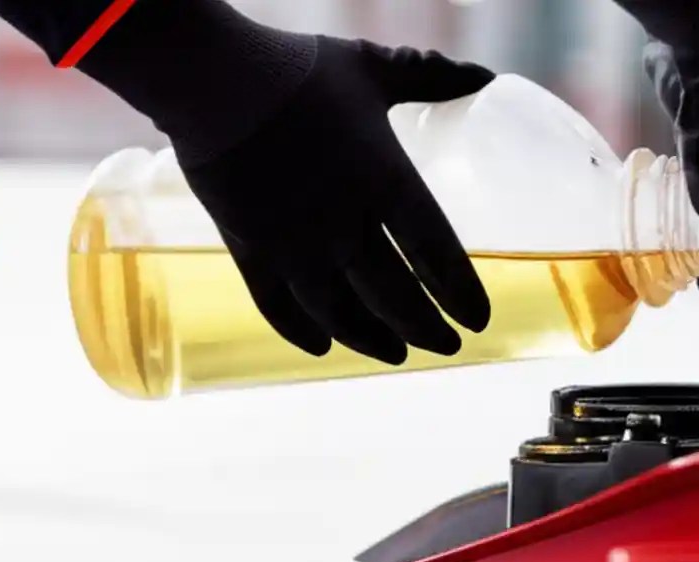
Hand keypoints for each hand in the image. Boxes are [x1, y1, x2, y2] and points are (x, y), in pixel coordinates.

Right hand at [182, 40, 494, 364]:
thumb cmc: (298, 70)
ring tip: (396, 354)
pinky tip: (323, 345)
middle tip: (448, 345)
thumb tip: (486, 75)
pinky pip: (278, 308)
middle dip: (427, 329)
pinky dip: (302, 331)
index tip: (478, 320)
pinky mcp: (249, 250)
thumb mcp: (374, 70)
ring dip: (373, 340)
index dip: (462, 295)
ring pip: (341, 315)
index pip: (437, 256)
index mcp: (385, 183)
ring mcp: (293, 245)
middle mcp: (344, 226)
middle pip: (396, 299)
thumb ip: (432, 76)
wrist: (212, 79)